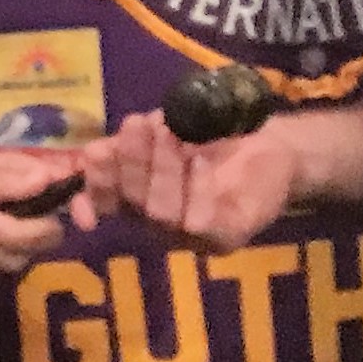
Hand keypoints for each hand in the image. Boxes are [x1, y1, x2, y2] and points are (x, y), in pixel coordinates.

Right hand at [97, 110, 303, 249]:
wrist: (272, 142)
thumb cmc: (213, 136)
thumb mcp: (164, 131)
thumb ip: (129, 143)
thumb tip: (93, 154)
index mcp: (137, 198)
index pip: (103, 201)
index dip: (90, 188)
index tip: (91, 158)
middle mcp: (158, 223)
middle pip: (132, 203)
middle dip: (131, 162)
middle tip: (139, 124)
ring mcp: (191, 236)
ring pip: (161, 213)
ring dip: (162, 170)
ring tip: (171, 133)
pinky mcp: (226, 237)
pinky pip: (201, 221)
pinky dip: (196, 188)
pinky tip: (199, 160)